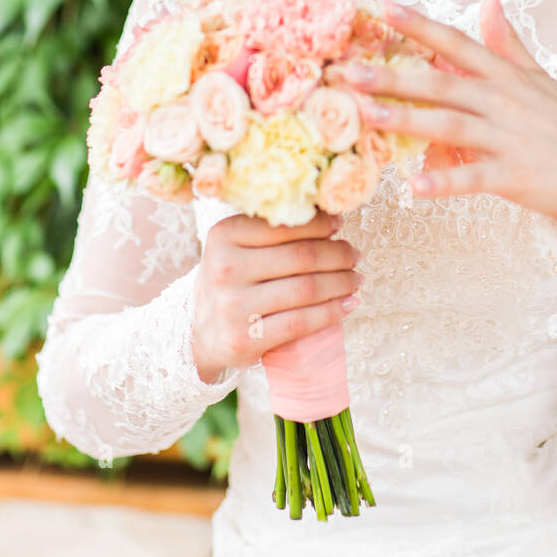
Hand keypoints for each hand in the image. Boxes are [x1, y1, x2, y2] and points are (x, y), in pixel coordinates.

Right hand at [191, 208, 362, 383]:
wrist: (200, 333)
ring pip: (306, 289)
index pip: (286, 224)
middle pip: (302, 256)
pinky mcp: (244, 339)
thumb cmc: (232, 281)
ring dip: (341, 282)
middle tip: (354, 255)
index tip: (340, 225)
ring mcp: (233, 306)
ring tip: (355, 279)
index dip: (320, 223)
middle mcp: (225, 267)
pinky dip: (332, 312)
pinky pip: (300, 323)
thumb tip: (331, 216)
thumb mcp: (238, 246)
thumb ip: (274, 230)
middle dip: (338, 254)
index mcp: (224, 235)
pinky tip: (348, 304)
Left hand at [337, 0, 556, 240]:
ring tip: (366, 115)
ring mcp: (507, 138)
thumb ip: (507, 41)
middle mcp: (502, 100)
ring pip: (449, 125)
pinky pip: (472, 179)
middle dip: (393, 76)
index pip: (456, 42)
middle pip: (441, 84)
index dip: (420, 24)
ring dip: (406, 120)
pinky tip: (413, 187)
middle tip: (347, 72)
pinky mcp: (512, 176)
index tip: (382, 6)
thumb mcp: (537, 77)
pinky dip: (444, 182)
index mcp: (503, 75)